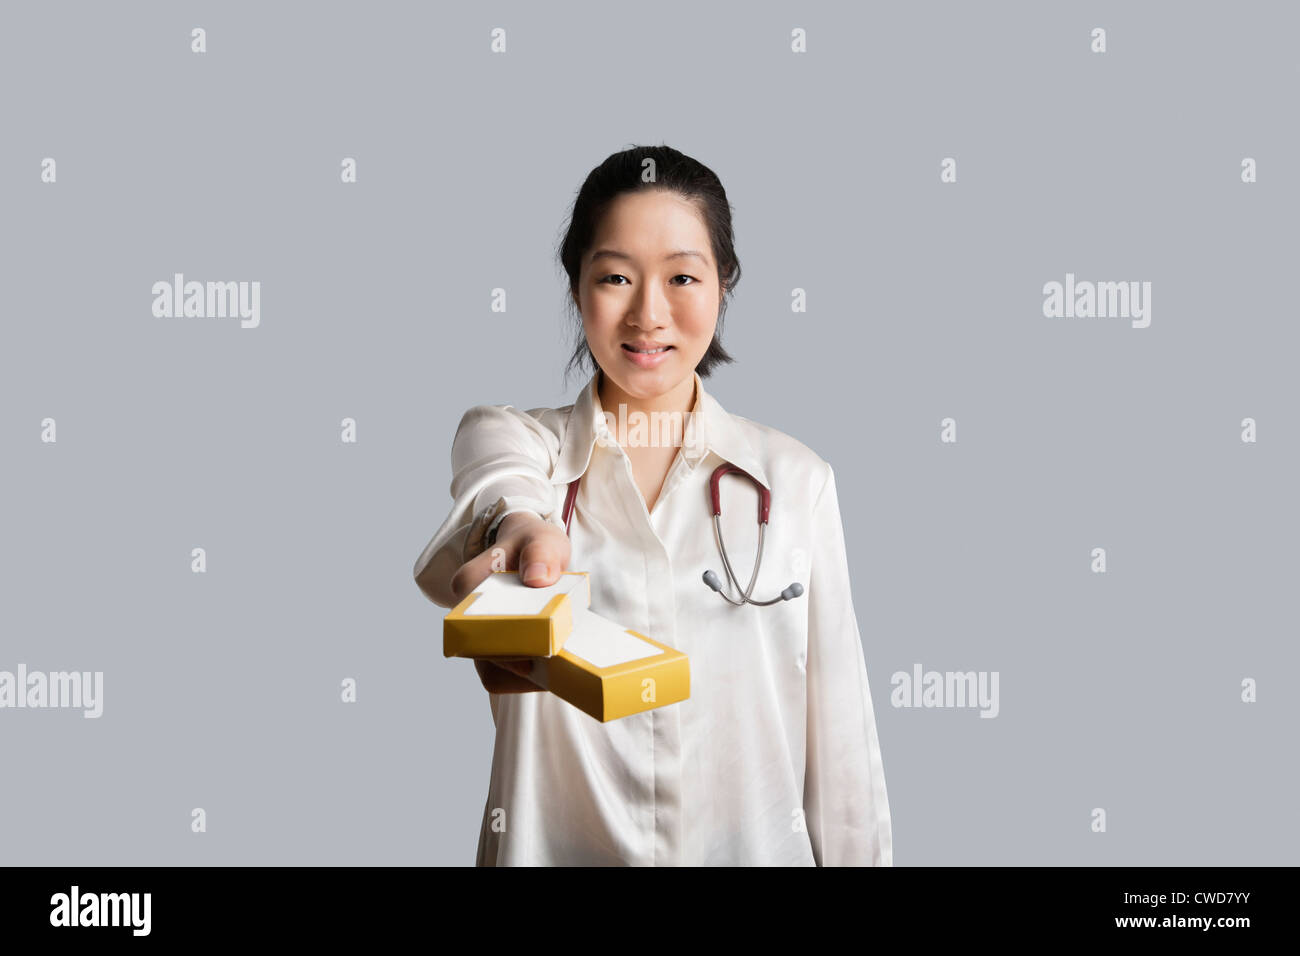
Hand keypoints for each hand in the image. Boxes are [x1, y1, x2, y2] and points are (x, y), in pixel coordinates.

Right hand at [450, 511, 571, 694]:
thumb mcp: (543, 540)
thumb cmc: (533, 545)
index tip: (538, 652)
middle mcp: (464, 615)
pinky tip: (553, 671)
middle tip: (559, 661)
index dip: (504, 643)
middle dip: (522, 662)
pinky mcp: (490, 651)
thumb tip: (537, 578)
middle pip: (484, 655)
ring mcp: (476, 636)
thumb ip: (541, 552)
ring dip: (526, 677)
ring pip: (491, 673)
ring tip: (559, 668)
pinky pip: (502, 679)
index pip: (475, 622)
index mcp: (470, 583)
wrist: (531, 552)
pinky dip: (527, 681)